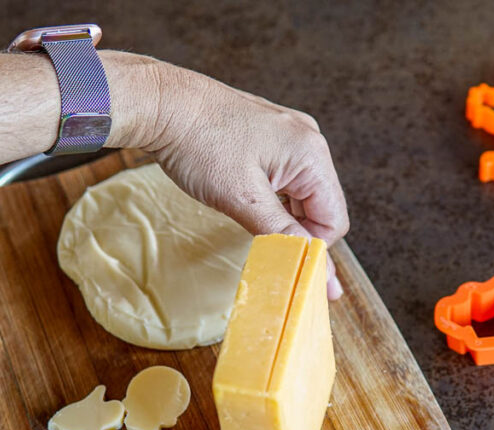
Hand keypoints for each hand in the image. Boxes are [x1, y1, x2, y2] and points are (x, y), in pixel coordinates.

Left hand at [132, 60, 349, 298]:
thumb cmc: (197, 142)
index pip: (333, 221)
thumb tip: (309, 261)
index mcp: (311, 155)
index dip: (313, 247)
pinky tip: (252, 204)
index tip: (287, 262)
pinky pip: (285, 177)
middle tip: (271, 251)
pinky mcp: (270, 135)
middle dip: (298, 232)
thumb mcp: (242, 199)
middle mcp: (308, 140)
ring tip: (254, 223)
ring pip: (302, 194)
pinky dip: (273, 198)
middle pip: (321, 207)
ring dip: (284, 217)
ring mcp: (289, 135)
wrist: (160, 102)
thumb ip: (281, 234)